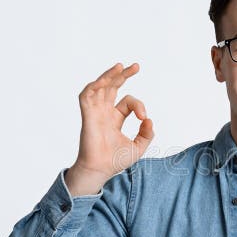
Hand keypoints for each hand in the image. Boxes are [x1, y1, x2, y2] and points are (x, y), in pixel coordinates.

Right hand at [71, 62, 153, 183]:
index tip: (144, 118)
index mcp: (114, 119)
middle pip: (111, 87)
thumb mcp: (139, 147)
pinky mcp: (87, 115)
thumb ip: (147, 134)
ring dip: (109, 75)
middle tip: (136, 66)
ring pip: (99, 87)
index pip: (127, 102)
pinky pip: (86, 95)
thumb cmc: (115, 161)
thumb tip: (149, 120)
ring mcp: (94, 113)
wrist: (101, 170)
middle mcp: (103, 112)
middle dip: (123, 75)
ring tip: (121, 66)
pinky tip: (106, 80)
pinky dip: (95, 85)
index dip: (139, 106)